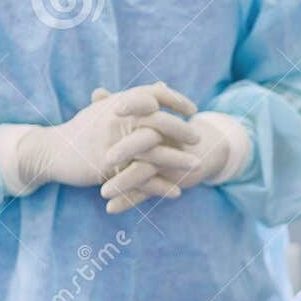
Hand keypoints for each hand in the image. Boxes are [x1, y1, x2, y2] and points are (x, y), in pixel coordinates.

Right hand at [0, 83, 200, 192]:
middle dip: (181, 130)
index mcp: (118, 103)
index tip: (193, 108)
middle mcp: (115, 120)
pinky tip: (177, 192)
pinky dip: (160, 186)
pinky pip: (140, 178)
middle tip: (199, 138)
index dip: (175, 99)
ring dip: (177, 160)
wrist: (52, 151)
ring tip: (197, 167)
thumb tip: (161, 85)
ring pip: (152, 151)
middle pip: (157, 121)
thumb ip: (137, 98)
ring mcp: (111, 143)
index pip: (152, 94)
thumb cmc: (83, 130)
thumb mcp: (108, 109)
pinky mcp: (107, 167)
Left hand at [100, 109, 248, 213]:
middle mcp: (166, 138)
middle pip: (147, 140)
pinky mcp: (172, 179)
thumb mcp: (149, 116)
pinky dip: (129, 201)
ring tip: (102, 193)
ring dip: (125, 181)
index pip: (147, 105)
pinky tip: (110, 209)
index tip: (115, 108)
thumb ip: (120, 104)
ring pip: (146, 170)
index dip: (134, 104)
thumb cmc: (167, 129)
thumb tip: (96, 92)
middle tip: (106, 159)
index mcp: (159, 117)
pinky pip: (148, 191)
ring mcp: (170, 160)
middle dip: (127, 149)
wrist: (204, 147)